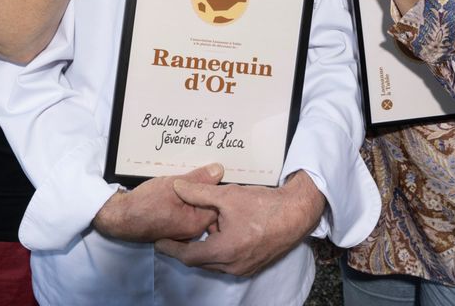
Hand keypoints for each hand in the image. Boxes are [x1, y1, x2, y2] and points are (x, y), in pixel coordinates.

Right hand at [92, 163, 223, 242]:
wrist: (120, 217)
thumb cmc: (145, 203)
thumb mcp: (172, 185)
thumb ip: (197, 179)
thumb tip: (219, 170)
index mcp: (197, 223)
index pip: (220, 204)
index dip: (220, 186)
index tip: (221, 170)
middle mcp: (193, 230)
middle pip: (210, 206)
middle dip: (209, 189)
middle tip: (208, 169)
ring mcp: (184, 229)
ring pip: (198, 207)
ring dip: (197, 192)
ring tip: (194, 175)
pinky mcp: (175, 224)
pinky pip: (188, 210)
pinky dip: (188, 198)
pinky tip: (182, 186)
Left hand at [155, 171, 325, 276]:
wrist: (296, 214)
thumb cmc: (264, 205)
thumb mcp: (228, 195)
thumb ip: (199, 192)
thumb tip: (177, 187)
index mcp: (224, 251)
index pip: (188, 256)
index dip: (171, 248)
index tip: (158, 241)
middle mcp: (233, 266)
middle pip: (200, 261)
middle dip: (186, 247)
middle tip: (172, 234)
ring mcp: (244, 268)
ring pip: (214, 261)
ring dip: (205, 246)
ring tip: (203, 224)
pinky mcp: (253, 265)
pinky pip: (227, 261)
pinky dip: (219, 248)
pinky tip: (221, 228)